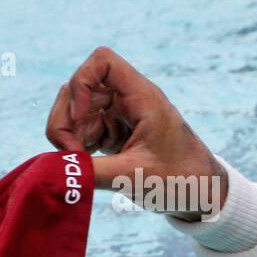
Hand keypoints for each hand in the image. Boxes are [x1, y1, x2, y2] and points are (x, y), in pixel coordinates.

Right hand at [44, 46, 226, 218]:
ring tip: (84, 162)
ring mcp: (122, 116)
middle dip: (67, 120)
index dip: (82, 82)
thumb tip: (52, 170)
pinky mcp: (116, 133)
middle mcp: (131, 100)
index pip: (103, 60)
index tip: (83, 117)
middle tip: (73, 153)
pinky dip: (79, 146)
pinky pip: (84, 129)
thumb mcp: (135, 177)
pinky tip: (91, 165)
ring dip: (70, 135)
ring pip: (76, 111)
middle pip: (78, 89)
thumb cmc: (182, 182)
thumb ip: (91, 171)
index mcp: (144, 98)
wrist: (205, 196)